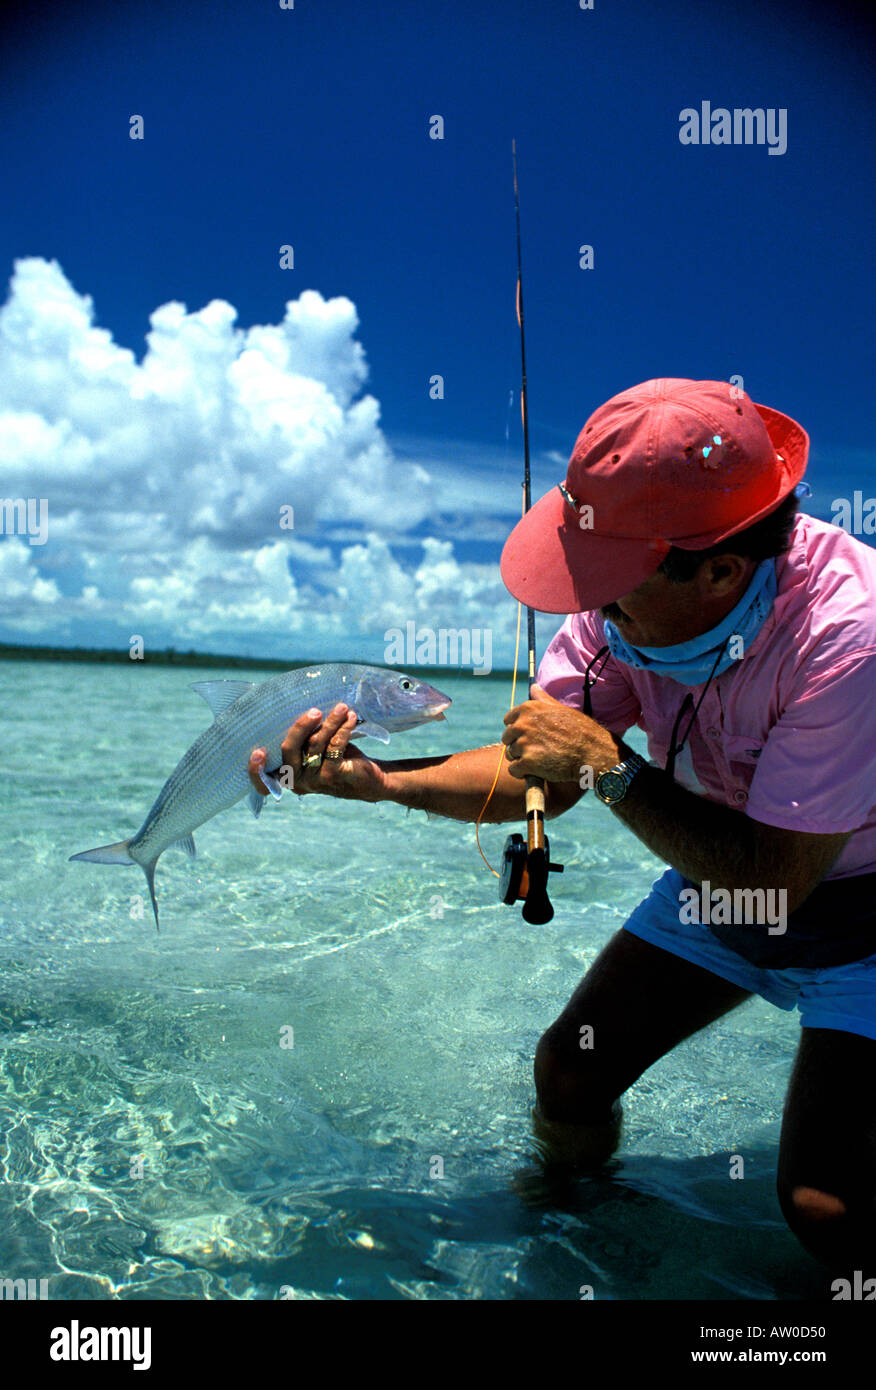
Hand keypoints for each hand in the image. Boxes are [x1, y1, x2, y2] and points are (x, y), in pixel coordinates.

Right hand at [248, 703, 387, 801]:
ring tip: (341, 708)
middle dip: (300, 727)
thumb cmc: (336, 758)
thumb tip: (297, 704)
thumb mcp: (315, 748)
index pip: (263, 783)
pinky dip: (343, 729)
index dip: (255, 771)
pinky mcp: (334, 775)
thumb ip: (303, 737)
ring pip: (315, 744)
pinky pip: (334, 746)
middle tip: (315, 711)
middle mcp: (297, 781)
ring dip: (330, 722)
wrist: (368, 779)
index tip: (258, 751)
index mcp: (286, 776)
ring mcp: (315, 781)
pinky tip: (351, 718)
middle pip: (288, 750)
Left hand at [501, 683, 620, 781]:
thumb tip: (532, 687)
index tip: (530, 736)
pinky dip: (523, 773)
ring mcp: (524, 744)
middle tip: (538, 750)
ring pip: (510, 754)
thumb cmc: (579, 731)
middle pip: (507, 738)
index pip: (508, 720)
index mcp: (528, 709)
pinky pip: (513, 770)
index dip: (518, 730)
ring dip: (521, 759)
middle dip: (518, 745)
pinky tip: (537, 770)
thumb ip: (542, 699)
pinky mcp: (527, 763)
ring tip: (541, 760)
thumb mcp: (561, 709)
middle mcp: (523, 724)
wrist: (593, 753)